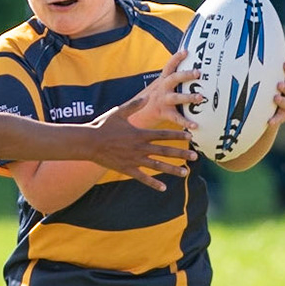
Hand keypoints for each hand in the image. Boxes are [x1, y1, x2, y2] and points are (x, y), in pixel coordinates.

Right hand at [90, 52, 198, 185]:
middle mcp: (140, 147)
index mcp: (140, 134)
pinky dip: (153, 183)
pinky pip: (143, 177)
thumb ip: (135, 105)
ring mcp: (135, 159)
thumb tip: (147, 96)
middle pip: (165, 151)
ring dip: (172, 169)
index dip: (177, 135)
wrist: (89, 142)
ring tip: (185, 172)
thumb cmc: (103, 125)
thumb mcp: (119, 112)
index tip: (190, 136)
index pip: (163, 134)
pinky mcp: (127, 169)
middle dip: (181, 153)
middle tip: (195, 156)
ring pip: (158, 165)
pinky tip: (163, 188)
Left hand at [264, 59, 284, 128]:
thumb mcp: (260, 79)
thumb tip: (242, 52)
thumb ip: (258, 70)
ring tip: (275, 98)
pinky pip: (280, 118)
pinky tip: (269, 121)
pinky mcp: (282, 116)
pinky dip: (275, 119)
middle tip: (278, 84)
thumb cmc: (261, 90)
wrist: (263, 112)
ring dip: (282, 100)